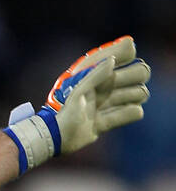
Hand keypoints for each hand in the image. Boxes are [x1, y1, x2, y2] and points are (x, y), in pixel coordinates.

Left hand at [4, 35, 150, 172]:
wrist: (56, 138)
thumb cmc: (64, 110)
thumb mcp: (79, 90)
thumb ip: (96, 75)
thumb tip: (112, 60)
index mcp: (90, 77)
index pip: (114, 57)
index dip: (124, 52)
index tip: (130, 52)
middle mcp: (99, 89)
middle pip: (131, 75)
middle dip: (132, 76)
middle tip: (122, 85)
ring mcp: (101, 106)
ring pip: (132, 94)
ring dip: (133, 95)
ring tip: (122, 100)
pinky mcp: (101, 123)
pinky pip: (125, 115)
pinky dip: (130, 113)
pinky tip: (131, 111)